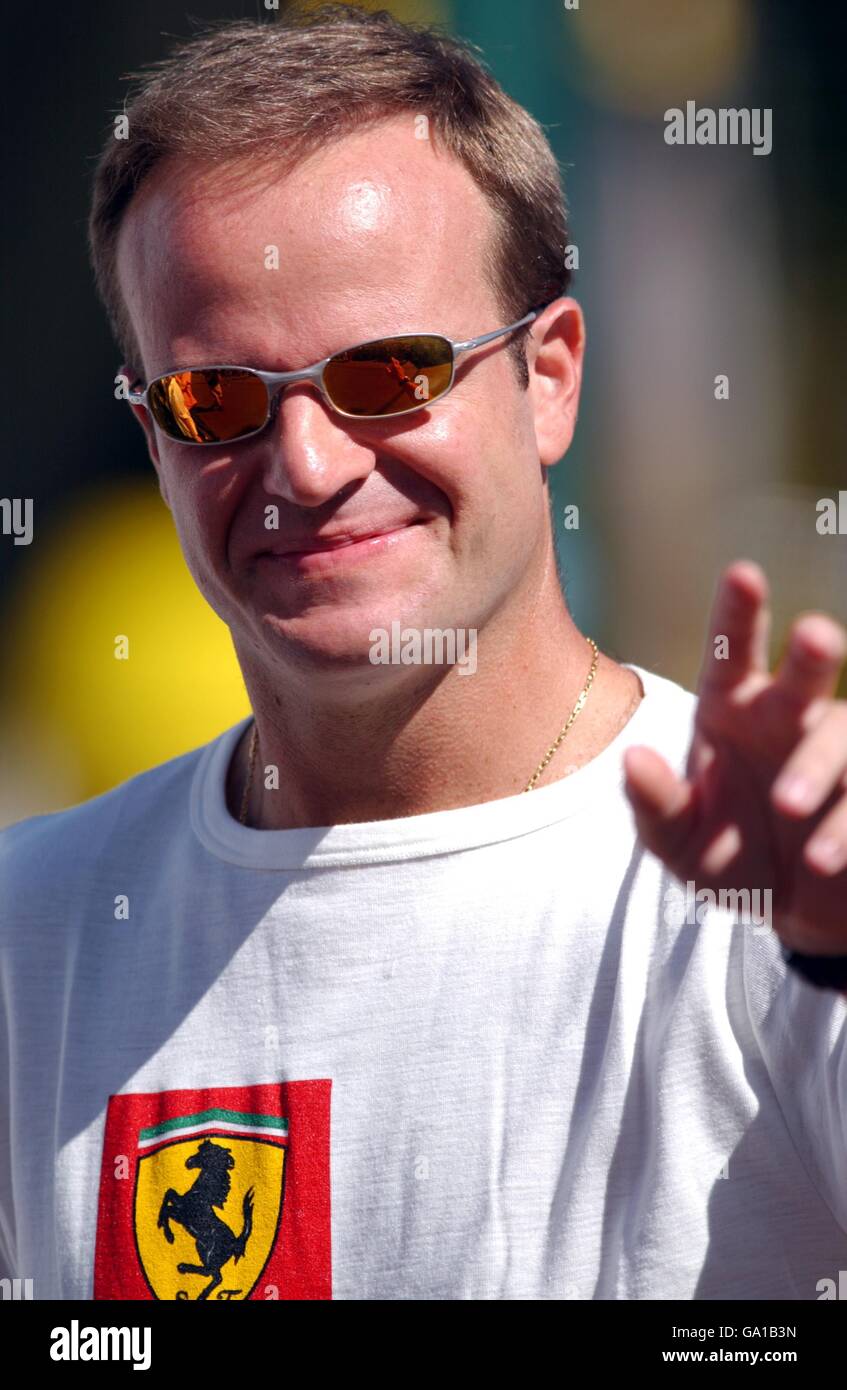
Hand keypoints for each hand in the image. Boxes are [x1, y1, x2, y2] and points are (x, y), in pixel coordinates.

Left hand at [623, 560, 846, 955]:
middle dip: (811, 652)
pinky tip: (823, 860)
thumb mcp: (680, 845)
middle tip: (815, 634)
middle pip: (804, 674)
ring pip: (841, 737)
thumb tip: (631, 759)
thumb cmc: (729, 858)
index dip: (738, 613)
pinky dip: (846, 827)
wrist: (794, 911)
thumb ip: (654, 807)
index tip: (743, 574)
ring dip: (816, 770)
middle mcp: (791, 718)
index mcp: (733, 712)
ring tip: (786, 805)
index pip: (732, 654)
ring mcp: (840, 753)